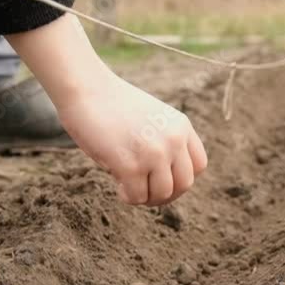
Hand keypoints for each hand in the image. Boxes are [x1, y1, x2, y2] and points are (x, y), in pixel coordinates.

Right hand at [5, 14, 207, 205]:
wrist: (85, 88)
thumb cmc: (112, 105)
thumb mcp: (151, 120)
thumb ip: (164, 143)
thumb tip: (165, 185)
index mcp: (181, 126)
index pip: (199, 166)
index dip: (181, 177)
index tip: (162, 177)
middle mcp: (173, 139)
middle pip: (184, 184)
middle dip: (164, 193)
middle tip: (145, 190)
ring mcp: (153, 153)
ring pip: (162, 194)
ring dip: (145, 196)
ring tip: (129, 185)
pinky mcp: (130, 165)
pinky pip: (137, 197)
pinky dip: (128, 197)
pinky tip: (118, 184)